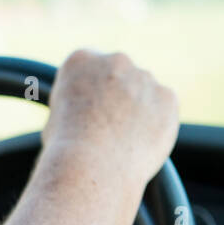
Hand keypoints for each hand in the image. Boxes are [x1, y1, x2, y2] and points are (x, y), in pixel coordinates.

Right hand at [41, 49, 179, 188]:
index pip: (89, 66)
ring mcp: (144, 77)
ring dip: (138, 109)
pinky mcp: (167, 96)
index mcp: (80, 59)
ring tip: (124, 141)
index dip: (90, 91)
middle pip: (119, 74)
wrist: (90, 166)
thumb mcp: (56, 116)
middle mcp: (114, 60)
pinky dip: (158, 123)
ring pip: (144, 91)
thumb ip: (76, 103)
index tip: (89, 111)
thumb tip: (88, 111)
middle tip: (110, 127)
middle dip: (117, 95)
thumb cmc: (65, 149)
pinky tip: (141, 142)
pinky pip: (164, 108)